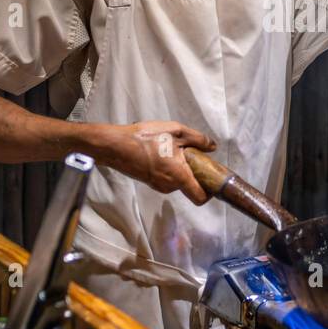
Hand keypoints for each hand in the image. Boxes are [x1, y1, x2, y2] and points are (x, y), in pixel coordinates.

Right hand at [97, 121, 216, 204]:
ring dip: (181, 169)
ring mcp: (157, 186)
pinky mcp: (149, 181)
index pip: (200, 198)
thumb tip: (212, 146)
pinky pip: (166, 178)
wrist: (115, 145)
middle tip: (192, 154)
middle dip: (195, 173)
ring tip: (174, 148)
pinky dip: (170, 168)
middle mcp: (169, 186)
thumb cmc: (145, 138)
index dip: (210, 192)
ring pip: (177, 181)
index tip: (212, 178)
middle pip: (190, 187)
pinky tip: (162, 151)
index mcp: (179, 176)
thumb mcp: (176, 131)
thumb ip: (198, 139)